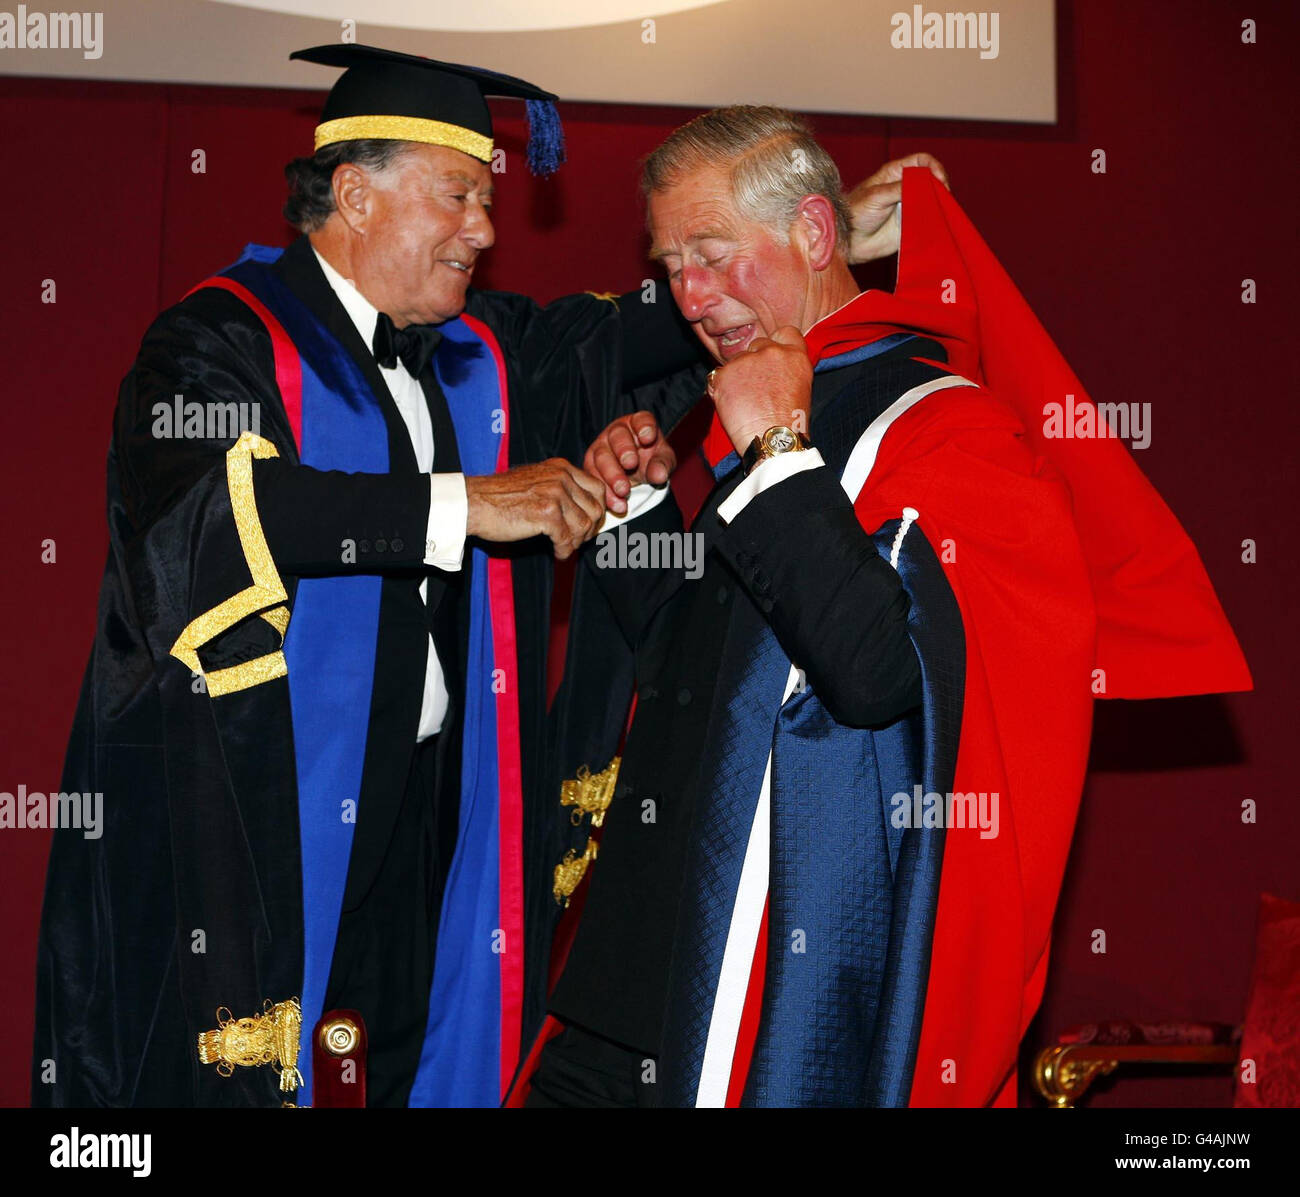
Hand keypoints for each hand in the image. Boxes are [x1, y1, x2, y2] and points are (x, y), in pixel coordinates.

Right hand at [465, 459, 605, 559]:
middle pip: (595, 508)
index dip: (597, 510)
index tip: (588, 525)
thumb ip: (560, 488)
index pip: (598, 488)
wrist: (473, 502)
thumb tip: (583, 511)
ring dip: (576, 541)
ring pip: (584, 525)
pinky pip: (568, 539)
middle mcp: (561, 477)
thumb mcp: (536, 481)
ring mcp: (555, 494)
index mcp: (561, 467)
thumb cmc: (499, 496)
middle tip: (577, 540)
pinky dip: (564, 550)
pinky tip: (556, 551)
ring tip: (564, 546)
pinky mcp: (547, 513)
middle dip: (589, 529)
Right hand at [583, 411, 676, 514]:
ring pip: (602, 457)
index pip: (641, 420)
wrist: (637, 478)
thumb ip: (663, 465)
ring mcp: (601, 447)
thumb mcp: (663, 462)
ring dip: (612, 476)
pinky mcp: (590, 466)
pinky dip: (606, 492)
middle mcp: (617, 432)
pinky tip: (617, 503)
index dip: (644, 426)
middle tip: (631, 464)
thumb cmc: (652, 462)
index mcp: (638, 424)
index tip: (648, 437)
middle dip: (624, 450)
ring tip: (624, 492)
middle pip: (617, 436)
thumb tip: (659, 475)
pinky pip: (594, 478)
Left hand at [709, 326, 812, 455]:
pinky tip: (732, 407)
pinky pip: (717, 376)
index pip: (785, 333)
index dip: (776, 343)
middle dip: (753, 362)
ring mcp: (747, 360)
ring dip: (736, 377)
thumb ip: (786, 370)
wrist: (773, 442)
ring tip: (744, 403)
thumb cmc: (788, 424)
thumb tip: (771, 369)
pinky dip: (720, 390)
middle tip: (754, 388)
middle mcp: (772, 352)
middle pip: (757, 345)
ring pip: (736, 361)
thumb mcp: (800, 389)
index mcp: (795, 356)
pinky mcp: (725, 373)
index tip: (771, 356)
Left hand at [845, 152, 949, 264]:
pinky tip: (937, 224)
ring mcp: (910, 206)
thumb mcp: (876, 196)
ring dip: (940, 205)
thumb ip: (898, 189)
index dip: (934, 167)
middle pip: (932, 180)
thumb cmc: (855, 212)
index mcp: (896, 173)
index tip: (940, 180)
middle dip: (941, 187)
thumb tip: (923, 185)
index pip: (922, 161)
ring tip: (941, 213)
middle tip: (944, 199)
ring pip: (933, 200)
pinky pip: (928, 220)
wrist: (847, 240)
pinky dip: (935, 221)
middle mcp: (906, 187)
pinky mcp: (911, 224)